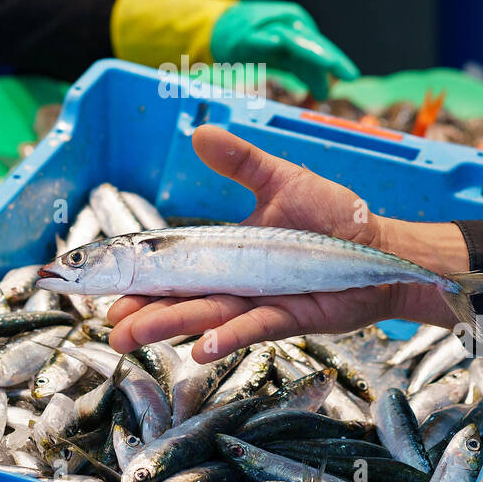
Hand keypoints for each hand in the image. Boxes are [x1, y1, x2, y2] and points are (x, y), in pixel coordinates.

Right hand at [107, 126, 463, 360]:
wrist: (382, 246)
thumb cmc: (334, 216)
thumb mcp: (280, 180)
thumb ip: (240, 161)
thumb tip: (200, 133)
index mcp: (224, 251)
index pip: (171, 266)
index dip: (136, 277)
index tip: (100, 286)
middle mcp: (234, 281)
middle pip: (180, 298)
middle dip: (143, 312)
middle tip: (110, 324)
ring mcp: (258, 302)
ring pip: (206, 316)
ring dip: (170, 326)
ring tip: (133, 336)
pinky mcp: (288, 317)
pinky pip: (252, 328)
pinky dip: (227, 337)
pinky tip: (199, 348)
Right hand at [211, 0, 359, 99]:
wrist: (221, 27)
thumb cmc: (259, 42)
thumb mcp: (284, 57)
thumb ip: (304, 71)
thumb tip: (325, 93)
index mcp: (299, 29)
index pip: (320, 47)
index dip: (337, 61)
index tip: (351, 76)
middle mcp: (285, 23)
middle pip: (311, 42)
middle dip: (330, 57)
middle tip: (348, 73)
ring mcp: (264, 28)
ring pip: (290, 38)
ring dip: (309, 50)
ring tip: (328, 63)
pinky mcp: (244, 36)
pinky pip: (255, 38)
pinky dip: (265, 39)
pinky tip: (275, 44)